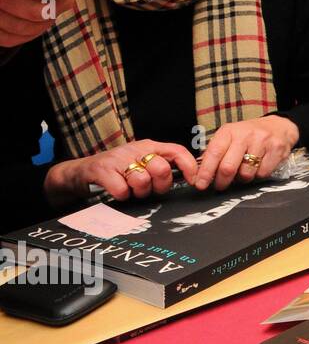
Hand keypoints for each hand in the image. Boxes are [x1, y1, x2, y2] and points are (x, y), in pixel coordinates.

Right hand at [44, 139, 197, 204]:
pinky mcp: (102, 170)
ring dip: (138, 192)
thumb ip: (162, 167)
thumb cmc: (117, 171)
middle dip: (159, 185)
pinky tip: (117, 192)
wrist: (80, 172)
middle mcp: (135, 149)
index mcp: (149, 146)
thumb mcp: (141, 164)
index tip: (194, 182)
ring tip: (130, 189)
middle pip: (161, 168)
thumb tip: (191, 178)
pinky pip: (122, 190)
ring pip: (142, 181)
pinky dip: (121, 196)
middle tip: (149, 189)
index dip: (189, 167)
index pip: (177, 151)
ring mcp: (118, 159)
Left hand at [194, 115, 297, 190]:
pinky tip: (259, 166)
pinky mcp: (277, 149)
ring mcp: (262, 141)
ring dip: (243, 178)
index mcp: (229, 131)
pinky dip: (259, 175)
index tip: (200, 184)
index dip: (206, 171)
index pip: (214, 153)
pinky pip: (263, 173)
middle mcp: (245, 134)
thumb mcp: (230, 137)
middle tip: (221, 185)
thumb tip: (200, 174)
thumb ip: (215, 153)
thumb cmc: (249, 136)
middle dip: (222, 181)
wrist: (278, 127)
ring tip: (245, 170)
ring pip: (246, 173)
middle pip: (228, 167)